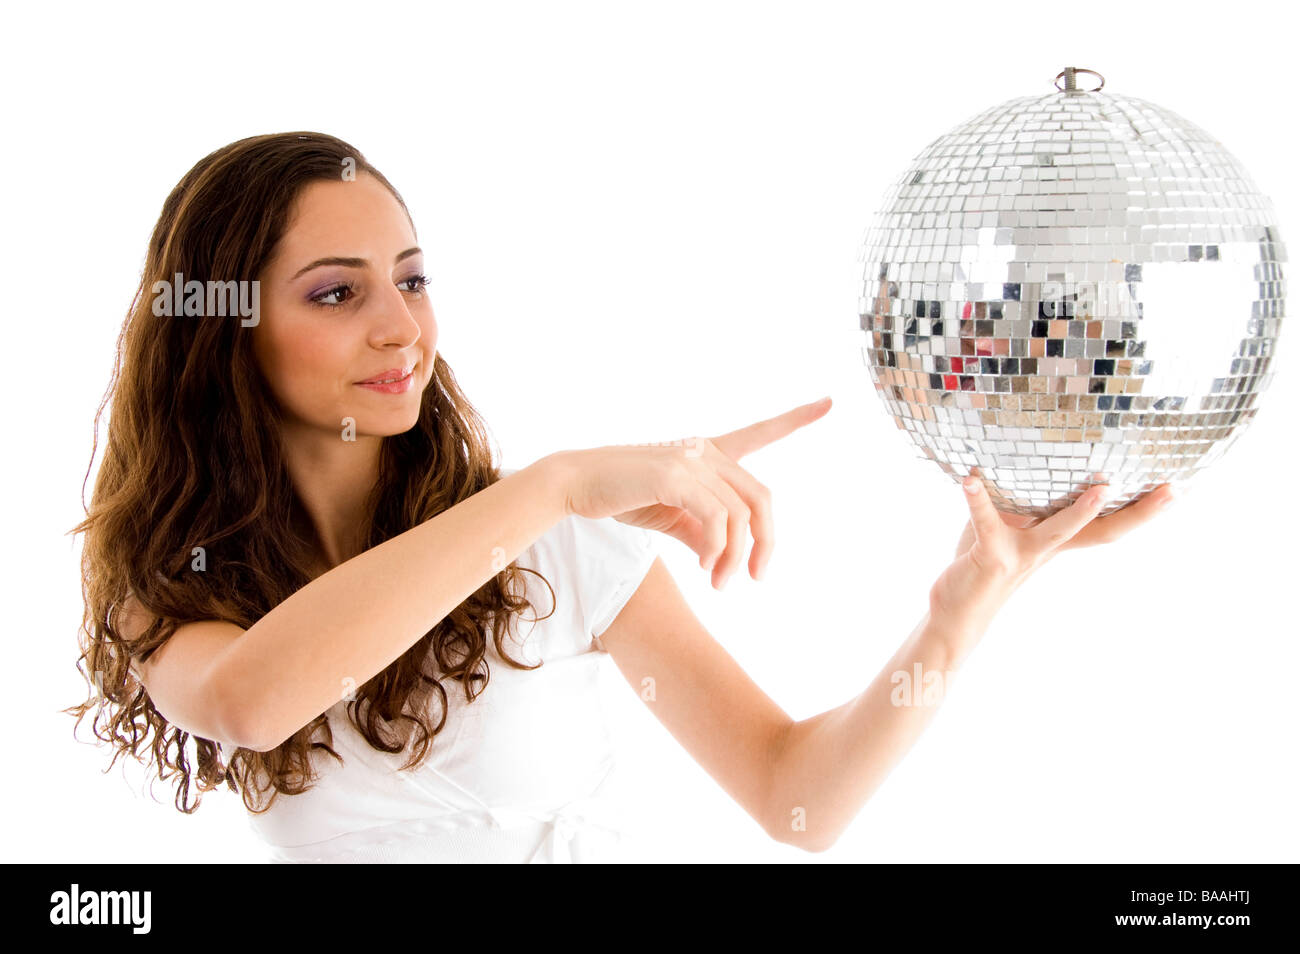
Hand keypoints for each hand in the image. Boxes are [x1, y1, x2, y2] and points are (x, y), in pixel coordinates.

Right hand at [555, 396, 832, 588]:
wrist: (576, 485)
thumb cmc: (622, 496)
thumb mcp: (671, 518)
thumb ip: (702, 532)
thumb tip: (725, 559)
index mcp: (707, 454)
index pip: (759, 433)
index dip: (795, 419)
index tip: (829, 403)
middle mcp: (704, 451)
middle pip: (761, 499)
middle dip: (766, 543)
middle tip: (758, 578)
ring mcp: (690, 460)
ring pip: (740, 515)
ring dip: (736, 557)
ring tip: (719, 582)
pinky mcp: (673, 476)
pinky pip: (716, 518)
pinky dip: (719, 548)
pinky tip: (707, 566)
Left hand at [930, 466, 1175, 629]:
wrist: (958, 610)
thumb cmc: (985, 558)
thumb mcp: (1009, 523)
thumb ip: (1021, 495)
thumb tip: (1026, 451)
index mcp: (1057, 540)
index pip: (1107, 524)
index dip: (1142, 509)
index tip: (1176, 488)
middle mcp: (1048, 549)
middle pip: (1102, 531)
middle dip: (1138, 512)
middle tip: (1171, 490)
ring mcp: (1024, 554)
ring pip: (1059, 533)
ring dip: (1080, 513)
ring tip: (1101, 490)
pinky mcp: (993, 555)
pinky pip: (987, 523)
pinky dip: (978, 499)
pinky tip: (970, 478)